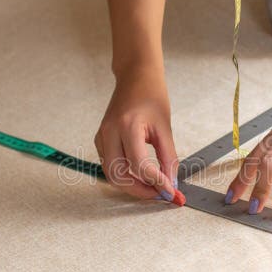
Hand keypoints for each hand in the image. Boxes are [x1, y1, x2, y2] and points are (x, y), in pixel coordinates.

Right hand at [95, 68, 183, 204]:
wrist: (135, 77)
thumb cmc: (151, 95)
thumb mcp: (165, 127)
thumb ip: (168, 158)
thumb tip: (170, 183)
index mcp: (128, 126)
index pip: (139, 165)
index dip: (155, 182)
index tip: (169, 191)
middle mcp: (110, 132)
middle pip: (119, 176)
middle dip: (140, 190)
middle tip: (160, 194)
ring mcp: (101, 137)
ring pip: (111, 175)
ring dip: (132, 186)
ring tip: (153, 186)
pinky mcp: (100, 140)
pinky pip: (109, 166)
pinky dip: (124, 176)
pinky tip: (141, 176)